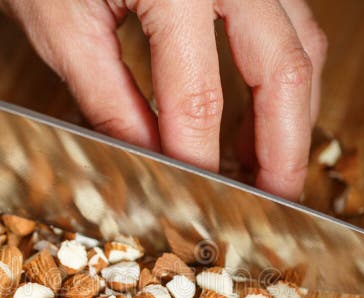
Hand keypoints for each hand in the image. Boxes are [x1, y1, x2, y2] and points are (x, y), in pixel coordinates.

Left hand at [0, 0, 325, 199]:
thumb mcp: (61, 26)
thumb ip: (109, 101)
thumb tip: (149, 162)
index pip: (197, 97)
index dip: (199, 162)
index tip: (197, 206)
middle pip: (282, 70)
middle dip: (282, 150)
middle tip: (274, 203)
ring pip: (302, 46)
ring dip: (291, 115)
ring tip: (266, 167)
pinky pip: (292, 25)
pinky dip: (284, 77)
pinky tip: (262, 113)